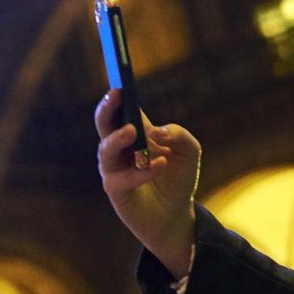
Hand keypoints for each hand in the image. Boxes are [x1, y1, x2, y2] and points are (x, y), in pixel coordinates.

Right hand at [94, 89, 199, 276]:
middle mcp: (119, 148)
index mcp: (135, 132)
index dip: (119, 94)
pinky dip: (142, 171)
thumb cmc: (178, 178)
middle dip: (107, 108)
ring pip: (105, 150)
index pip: (123, 108)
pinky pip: (123, 178)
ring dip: (117, 139)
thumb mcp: (189, 152)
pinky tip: (159, 165)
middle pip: (104, 123)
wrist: (175, 215)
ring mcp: (114, 169)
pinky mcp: (116, 190)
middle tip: (116, 93)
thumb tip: (159, 132)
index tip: (120, 78)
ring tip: (132, 130)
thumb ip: (179, 135)